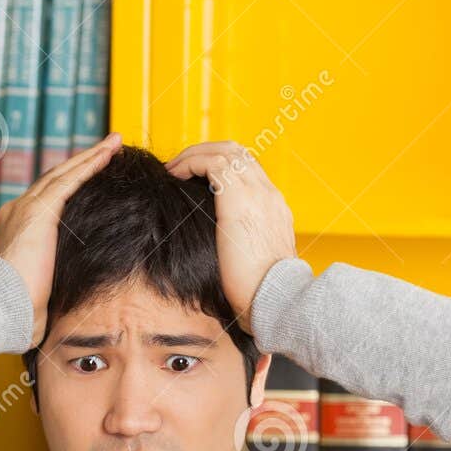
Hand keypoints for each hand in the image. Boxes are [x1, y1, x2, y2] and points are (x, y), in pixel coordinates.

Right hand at [0, 133, 123, 346]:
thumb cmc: (12, 313)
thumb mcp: (34, 296)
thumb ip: (47, 290)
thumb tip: (58, 310)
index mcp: (14, 232)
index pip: (45, 200)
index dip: (67, 186)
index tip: (88, 176)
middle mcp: (16, 213)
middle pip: (55, 180)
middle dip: (82, 163)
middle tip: (107, 148)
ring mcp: (25, 209)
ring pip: (64, 173)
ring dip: (91, 156)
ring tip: (114, 143)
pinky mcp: (38, 212)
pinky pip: (69, 180)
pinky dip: (90, 165)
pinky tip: (108, 154)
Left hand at [164, 141, 295, 331]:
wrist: (277, 299)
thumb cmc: (262, 294)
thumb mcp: (258, 264)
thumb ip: (248, 248)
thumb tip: (230, 255)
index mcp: (275, 208)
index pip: (249, 170)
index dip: (221, 166)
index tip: (197, 180)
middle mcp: (269, 194)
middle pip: (238, 152)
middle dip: (205, 152)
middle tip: (180, 167)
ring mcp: (257, 193)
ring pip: (224, 150)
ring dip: (194, 155)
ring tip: (174, 169)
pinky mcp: (239, 198)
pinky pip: (211, 162)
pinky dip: (190, 163)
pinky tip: (175, 176)